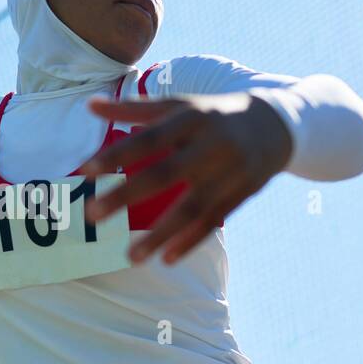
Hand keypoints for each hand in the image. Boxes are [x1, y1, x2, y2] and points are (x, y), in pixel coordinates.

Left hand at [81, 92, 291, 264]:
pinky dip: (190, 241)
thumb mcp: (179, 105)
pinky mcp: (242, 193)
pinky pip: (213, 221)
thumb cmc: (212, 114)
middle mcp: (212, 144)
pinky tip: (165, 259)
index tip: (86, 170)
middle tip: (91, 215)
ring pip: (191, 207)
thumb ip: (134, 109)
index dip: (119, 153)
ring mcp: (230, 171)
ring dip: (160, 235)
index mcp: (192, 118)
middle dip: (127, 196)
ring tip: (129, 258)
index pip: (150, 137)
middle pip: (166, 174)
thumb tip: (89, 104)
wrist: (276, 123)